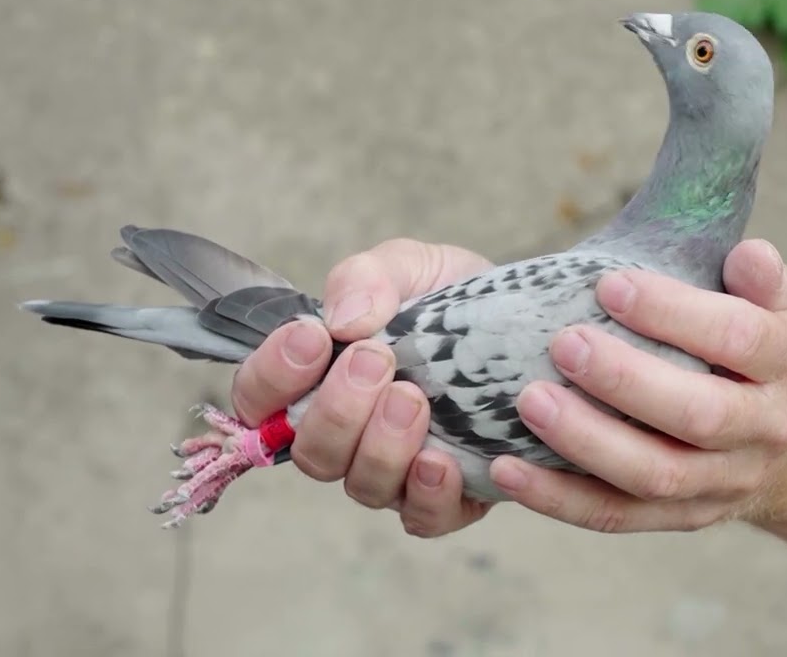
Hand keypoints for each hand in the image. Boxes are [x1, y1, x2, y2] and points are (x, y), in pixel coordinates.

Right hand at [230, 238, 497, 536]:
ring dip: (381, 446)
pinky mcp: (446, 497)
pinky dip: (426, 495)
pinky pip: (421, 518)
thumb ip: (367, 279)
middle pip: (311, 452)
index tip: (312, 336)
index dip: (272, 376)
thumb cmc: (450, 299)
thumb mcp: (410, 267)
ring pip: (361, 485)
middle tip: (377, 359)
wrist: (527, 327)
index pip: (259, 399)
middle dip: (337, 408)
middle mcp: (347, 436)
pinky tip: (441, 460)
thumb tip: (344, 322)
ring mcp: (393, 471)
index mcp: (319, 380)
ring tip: (414, 400)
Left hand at [486, 239, 786, 531]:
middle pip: (697, 416)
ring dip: (586, 442)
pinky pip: (617, 516)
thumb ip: (764, 277)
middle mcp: (766, 429)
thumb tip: (747, 254)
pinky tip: (508, 470)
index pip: (739, 338)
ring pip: (653, 474)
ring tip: (530, 402)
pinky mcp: (684, 516)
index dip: (675, 314)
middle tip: (564, 344)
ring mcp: (724, 482)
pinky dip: (559, 498)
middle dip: (625, 380)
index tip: (610, 285)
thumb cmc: (777, 354)